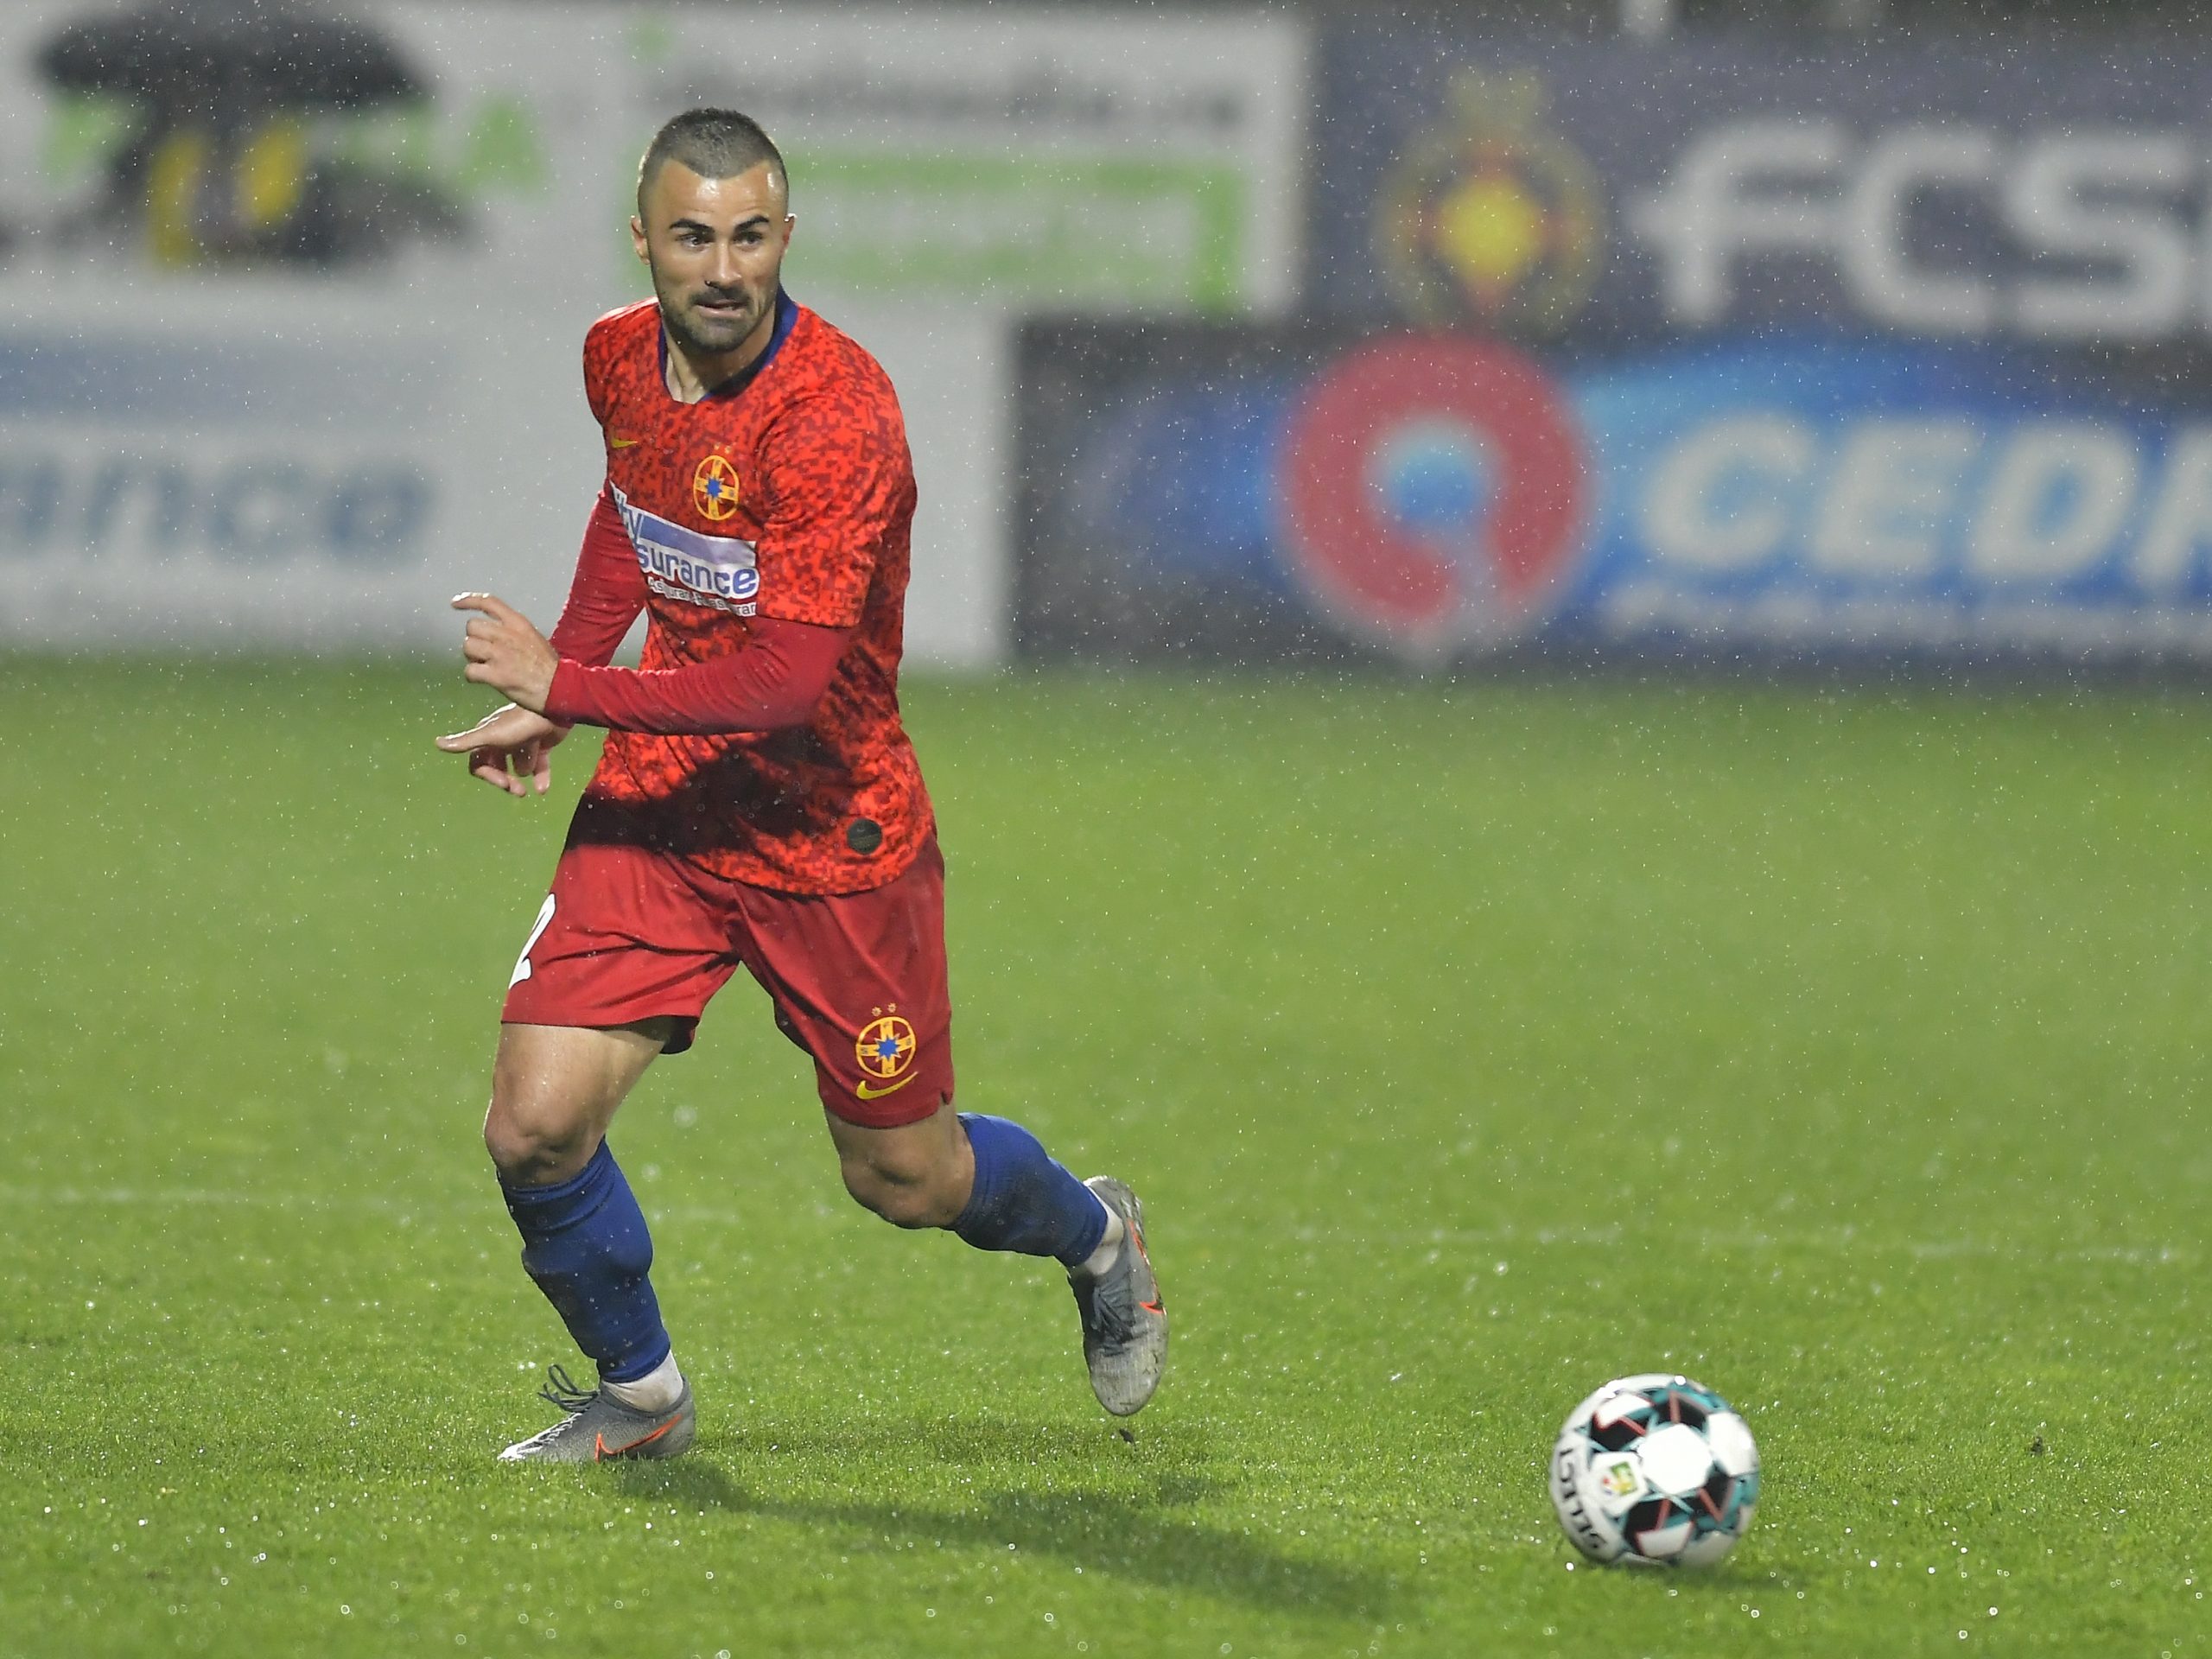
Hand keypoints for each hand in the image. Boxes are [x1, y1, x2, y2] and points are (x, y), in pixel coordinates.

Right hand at [435, 703, 567, 796]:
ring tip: (534, 780)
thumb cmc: (519, 723)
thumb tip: (436, 743)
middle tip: (519, 792)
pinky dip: (541, 777)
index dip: (488, 776)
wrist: (553, 710)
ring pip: (520, 767)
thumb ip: (466, 742)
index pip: (479, 764)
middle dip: (507, 781)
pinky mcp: (541, 744)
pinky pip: (539, 765)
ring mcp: (523, 742)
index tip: (503, 783)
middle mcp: (503, 740)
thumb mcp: (490, 735)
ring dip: (526, 772)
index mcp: (488, 738)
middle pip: (498, 767)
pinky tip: (542, 789)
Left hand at [452, 592, 558, 711]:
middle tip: (484, 652)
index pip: (489, 603)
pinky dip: (472, 676)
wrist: (561, 687)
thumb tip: (491, 633)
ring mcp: (500, 655)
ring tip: (485, 666)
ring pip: (468, 647)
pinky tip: (483, 680)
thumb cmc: (549, 667)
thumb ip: (513, 631)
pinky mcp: (496, 675)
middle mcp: (507, 635)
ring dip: (472, 658)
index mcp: (518, 623)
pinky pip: (469, 671)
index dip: (468, 600)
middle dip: (474, 639)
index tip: (455, 604)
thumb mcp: (534, 637)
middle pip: (472, 626)